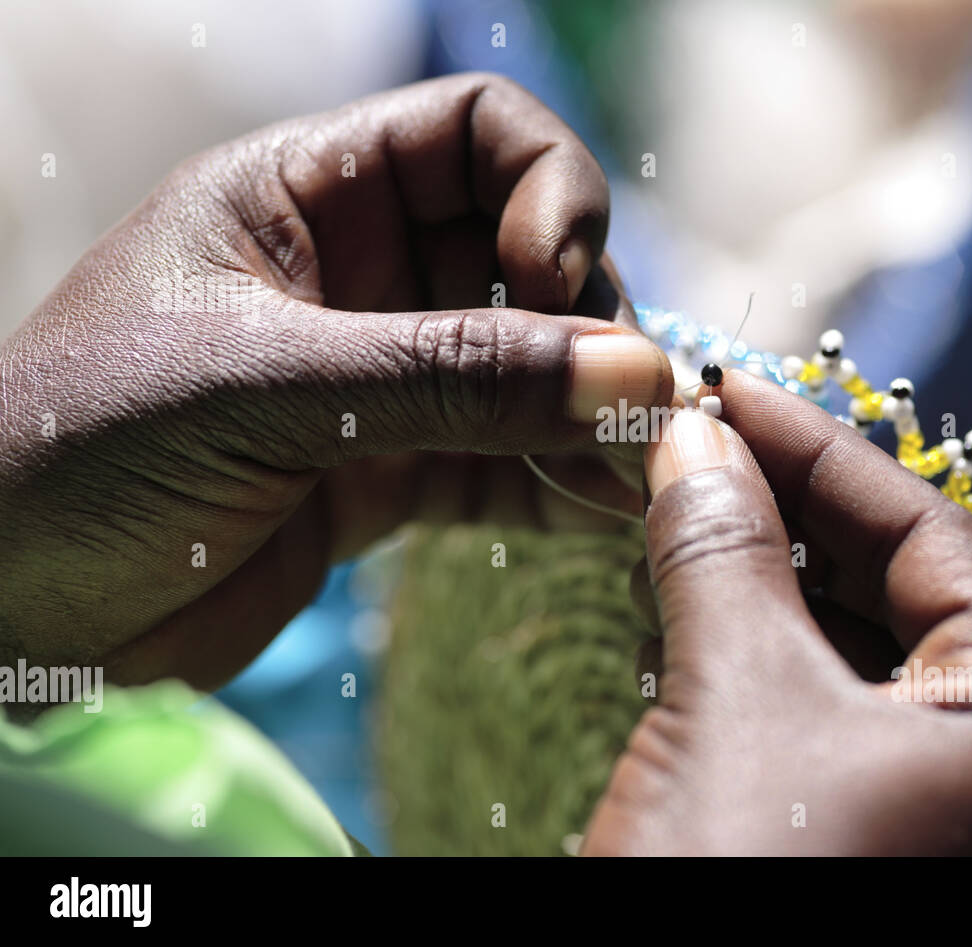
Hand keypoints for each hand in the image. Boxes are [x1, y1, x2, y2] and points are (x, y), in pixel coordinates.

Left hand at [0, 74, 671, 688]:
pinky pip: (505, 464)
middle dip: (588, 325)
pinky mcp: (392, 479)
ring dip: (591, 416)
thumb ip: (451, 375)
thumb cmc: (76, 449)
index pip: (481, 135)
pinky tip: (598, 513)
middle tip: (622, 409)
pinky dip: (559, 486)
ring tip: (629, 475)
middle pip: (531, 257)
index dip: (548, 193)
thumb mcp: (265, 385)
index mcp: (309, 195)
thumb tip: (632, 375)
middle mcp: (361, 276)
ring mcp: (383, 382)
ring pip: (533, 370)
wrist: (0, 612)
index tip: (555, 283)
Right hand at [584, 370, 971, 854]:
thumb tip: (691, 439)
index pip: (931, 531)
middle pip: (908, 585)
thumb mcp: (734, 700)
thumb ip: (723, 551)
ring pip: (867, 648)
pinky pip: (835, 710)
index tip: (721, 391)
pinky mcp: (879, 838)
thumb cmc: (742, 883)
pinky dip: (769, 648)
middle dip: (796, 507)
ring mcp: (947, 811)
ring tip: (689, 509)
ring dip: (776, 574)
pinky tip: (702, 605)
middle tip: (697, 443)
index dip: (818, 447)